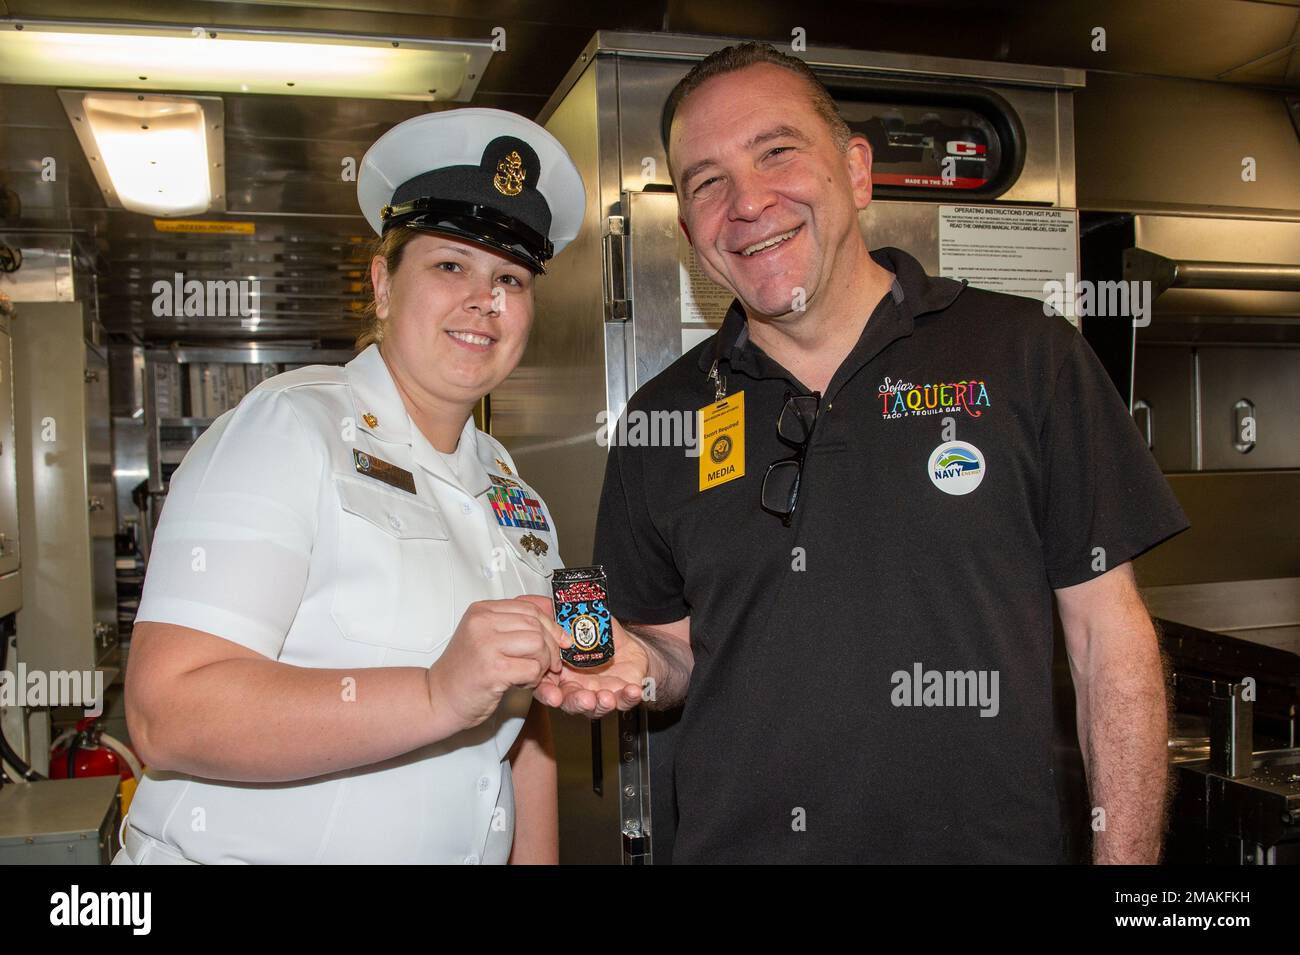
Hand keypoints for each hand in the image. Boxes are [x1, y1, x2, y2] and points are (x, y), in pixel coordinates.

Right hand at [427, 597, 571, 731]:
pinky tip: (521, 684)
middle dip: (550, 647)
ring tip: (529, 675)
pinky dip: (534, 679)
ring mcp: (486, 644)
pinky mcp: (492, 669)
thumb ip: (514, 623)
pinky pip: (532, 668)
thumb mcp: (486, 636)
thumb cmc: (465, 672)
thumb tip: (551, 607)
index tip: (559, 641)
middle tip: (548, 664)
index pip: (529, 607)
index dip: (550, 625)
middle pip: (536, 625)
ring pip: (538, 644)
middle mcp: (482, 623)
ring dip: (541, 664)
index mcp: (482, 610)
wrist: (438, 698)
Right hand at [535, 618, 647, 717]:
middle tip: (584, 698)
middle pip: (570, 702)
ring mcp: (597, 694)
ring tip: (606, 698)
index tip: (553, 696)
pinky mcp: (619, 696)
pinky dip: (628, 697)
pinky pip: (624, 701)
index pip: (547, 687)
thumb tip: (549, 605)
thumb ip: (563, 617)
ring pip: (595, 708)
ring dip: (600, 705)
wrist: (624, 645)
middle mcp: (576, 688)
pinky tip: (632, 691)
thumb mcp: (579, 621)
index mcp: (560, 672)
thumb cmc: (597, 635)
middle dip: (577, 702)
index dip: (548, 694)